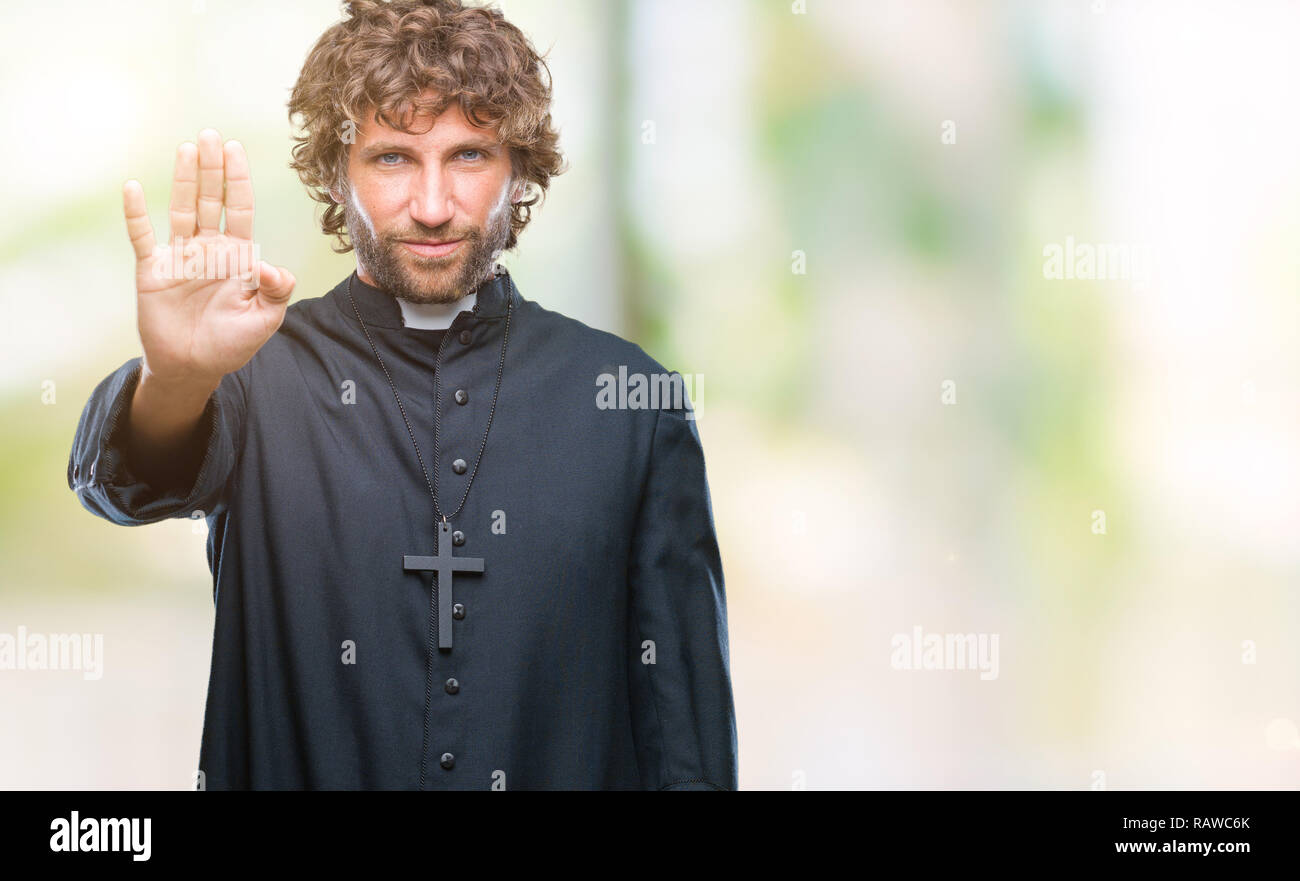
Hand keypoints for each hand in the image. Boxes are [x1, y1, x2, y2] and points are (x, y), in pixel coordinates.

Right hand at [124, 128, 295, 390]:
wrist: (193, 368)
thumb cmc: (231, 344)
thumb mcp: (264, 320)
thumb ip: (275, 292)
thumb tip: (274, 268)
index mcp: (237, 257)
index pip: (238, 209)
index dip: (237, 180)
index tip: (235, 150)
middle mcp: (208, 249)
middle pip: (210, 200)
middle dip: (211, 169)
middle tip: (210, 135)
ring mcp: (180, 257)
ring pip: (181, 210)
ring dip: (183, 180)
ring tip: (186, 149)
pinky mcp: (153, 270)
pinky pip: (143, 237)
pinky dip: (136, 214)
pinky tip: (133, 188)